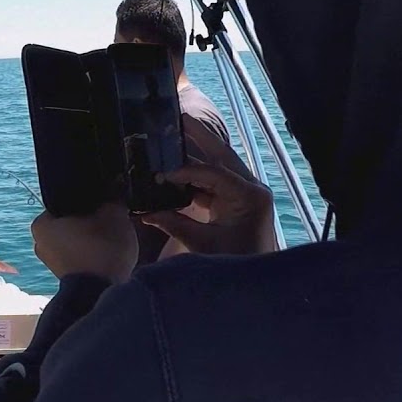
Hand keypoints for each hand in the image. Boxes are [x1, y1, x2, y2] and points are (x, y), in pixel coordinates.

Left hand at [31, 202, 137, 283]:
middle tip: (111, 219)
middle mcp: (39, 243)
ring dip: (91, 238)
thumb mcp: (114, 216)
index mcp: (41, 223)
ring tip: (112, 238)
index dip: (87, 200)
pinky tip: (107, 253)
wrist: (100, 295)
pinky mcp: (64, 278)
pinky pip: (79, 256)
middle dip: (89, 221)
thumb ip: (112, 200)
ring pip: (75, 240)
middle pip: (70, 222)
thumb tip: (114, 193)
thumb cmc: (102, 249)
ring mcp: (50, 263)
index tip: (104, 202)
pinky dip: (91, 253)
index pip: (65, 202)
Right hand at [141, 117, 275, 254]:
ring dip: (196, 154)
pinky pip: (214, 182)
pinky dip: (196, 177)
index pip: (213, 172)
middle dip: (200, 136)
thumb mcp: (202, 244)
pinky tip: (176, 171)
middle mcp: (251, 189)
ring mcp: (245, 194)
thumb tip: (144, 211)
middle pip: (222, 155)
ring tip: (175, 135)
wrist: (257, 285)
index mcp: (249, 196)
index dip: (185, 170)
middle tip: (178, 116)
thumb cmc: (234, 264)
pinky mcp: (237, 203)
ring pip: (218, 166)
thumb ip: (173, 223)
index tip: (160, 173)